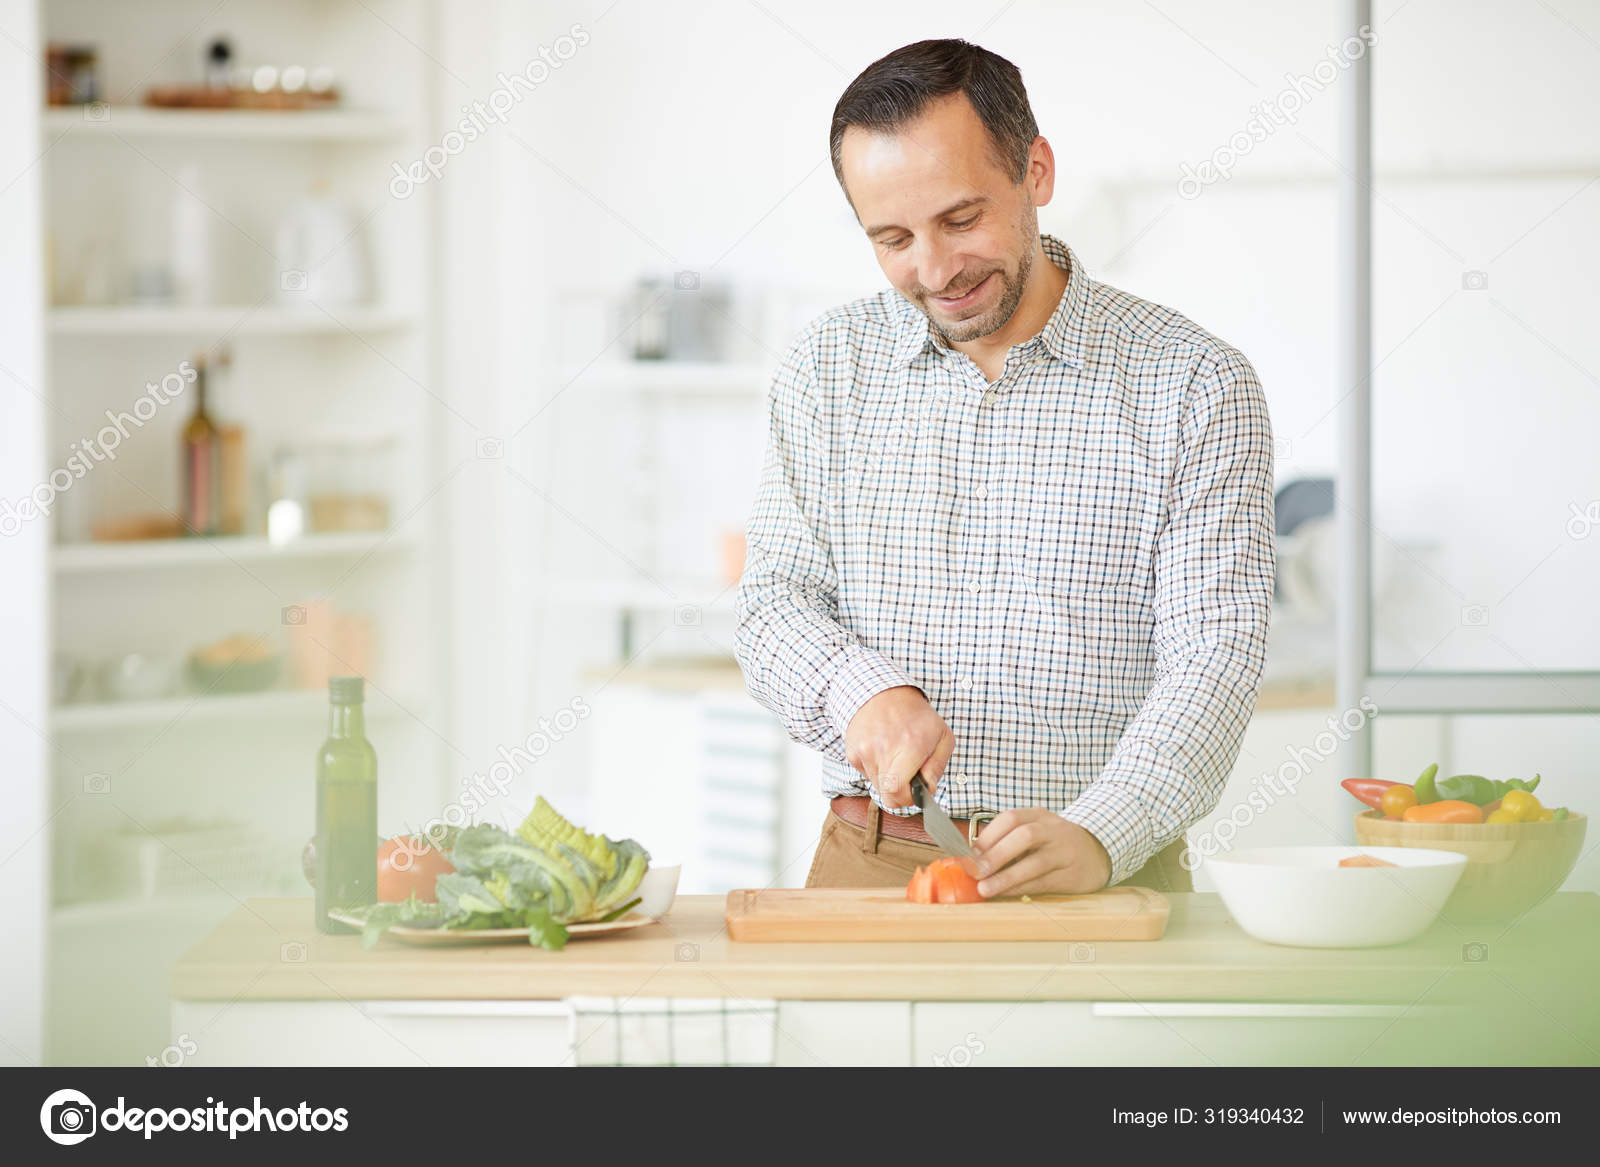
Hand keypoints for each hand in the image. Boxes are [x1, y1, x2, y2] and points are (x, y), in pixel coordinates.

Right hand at [843, 686, 954, 807]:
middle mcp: (884, 749)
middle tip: (908, 780)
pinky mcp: (853, 752)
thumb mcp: (942, 736)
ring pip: (877, 786)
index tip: (915, 793)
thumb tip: (928, 790)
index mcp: (910, 746)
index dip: (908, 799)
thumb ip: (937, 767)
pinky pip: (866, 775)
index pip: (897, 791)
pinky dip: (876, 770)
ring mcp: (865, 750)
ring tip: (895, 758)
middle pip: (887, 796)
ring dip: (888, 780)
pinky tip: (882, 752)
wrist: (883, 693)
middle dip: (900, 794)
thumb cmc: (916, 715)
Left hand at [969, 809, 1111, 897]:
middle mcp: (1054, 830)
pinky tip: (1005, 893)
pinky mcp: (1073, 875)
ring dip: (1007, 877)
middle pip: (1026, 836)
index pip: (1011, 818)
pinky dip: (1022, 888)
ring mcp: (1066, 852)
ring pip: (1037, 862)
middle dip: (997, 854)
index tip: (968, 854)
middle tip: (976, 871)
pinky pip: (1045, 882)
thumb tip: (971, 859)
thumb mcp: (1035, 831)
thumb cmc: (1054, 843)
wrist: (1098, 852)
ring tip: (985, 888)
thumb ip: (1007, 841)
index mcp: (1039, 815)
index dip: (988, 836)